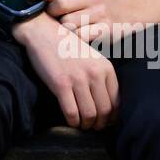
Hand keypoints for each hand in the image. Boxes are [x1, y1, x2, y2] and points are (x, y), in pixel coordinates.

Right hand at [12, 13, 118, 130]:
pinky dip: (72, 121)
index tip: (106, 121)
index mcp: (105, 68)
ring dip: (86, 125)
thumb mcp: (91, 57)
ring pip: (89, 114)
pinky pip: (72, 112)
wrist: (43, 32)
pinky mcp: (61, 84)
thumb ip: (100, 76)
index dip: (112, 116)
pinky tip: (70, 120)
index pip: (116, 101)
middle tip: (93, 127)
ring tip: (82, 125)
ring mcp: (78, 79)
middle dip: (100, 124)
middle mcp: (95, 74)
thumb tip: (105, 103)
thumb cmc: (65, 47)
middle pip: (105, 111)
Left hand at [29, 0, 128, 49]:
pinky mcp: (105, 29)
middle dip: (51, 13)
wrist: (123, 13)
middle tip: (53, 18)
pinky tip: (74, 37)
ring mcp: (100, 13)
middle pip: (60, 5)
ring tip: (65, 28)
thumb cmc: (91, 3)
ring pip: (68, 23)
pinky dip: (73, 38)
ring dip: (62, 28)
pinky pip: (80, 36)